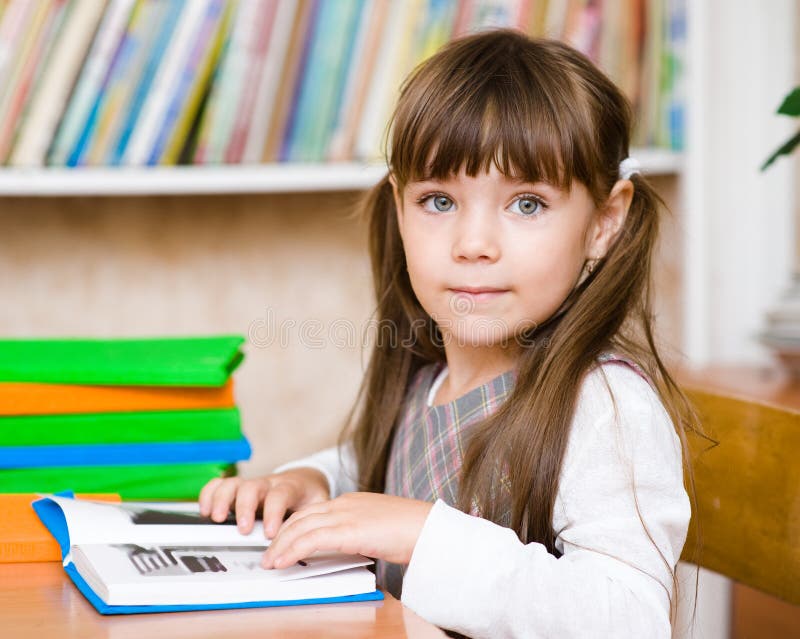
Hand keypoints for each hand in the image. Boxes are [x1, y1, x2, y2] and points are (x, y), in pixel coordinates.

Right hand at [197, 468, 329, 537]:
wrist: (306, 479)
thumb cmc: (310, 498)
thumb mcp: (319, 507)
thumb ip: (315, 520)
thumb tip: (314, 541)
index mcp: (290, 487)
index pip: (280, 495)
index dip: (274, 513)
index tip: (270, 534)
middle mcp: (268, 484)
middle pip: (252, 487)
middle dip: (244, 507)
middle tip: (243, 529)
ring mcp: (252, 485)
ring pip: (233, 483)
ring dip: (222, 499)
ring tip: (215, 518)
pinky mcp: (239, 489)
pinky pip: (221, 484)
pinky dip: (209, 494)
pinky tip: (205, 510)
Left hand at [261, 492, 433, 568]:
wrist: (429, 528)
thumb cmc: (412, 531)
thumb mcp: (379, 528)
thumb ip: (360, 532)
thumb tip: (349, 548)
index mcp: (352, 501)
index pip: (313, 511)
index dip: (294, 527)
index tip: (282, 541)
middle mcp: (344, 503)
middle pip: (300, 517)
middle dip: (280, 536)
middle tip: (268, 554)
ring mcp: (345, 514)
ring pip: (300, 527)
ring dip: (280, 546)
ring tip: (270, 562)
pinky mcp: (348, 530)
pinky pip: (310, 540)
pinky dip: (292, 551)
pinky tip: (283, 562)